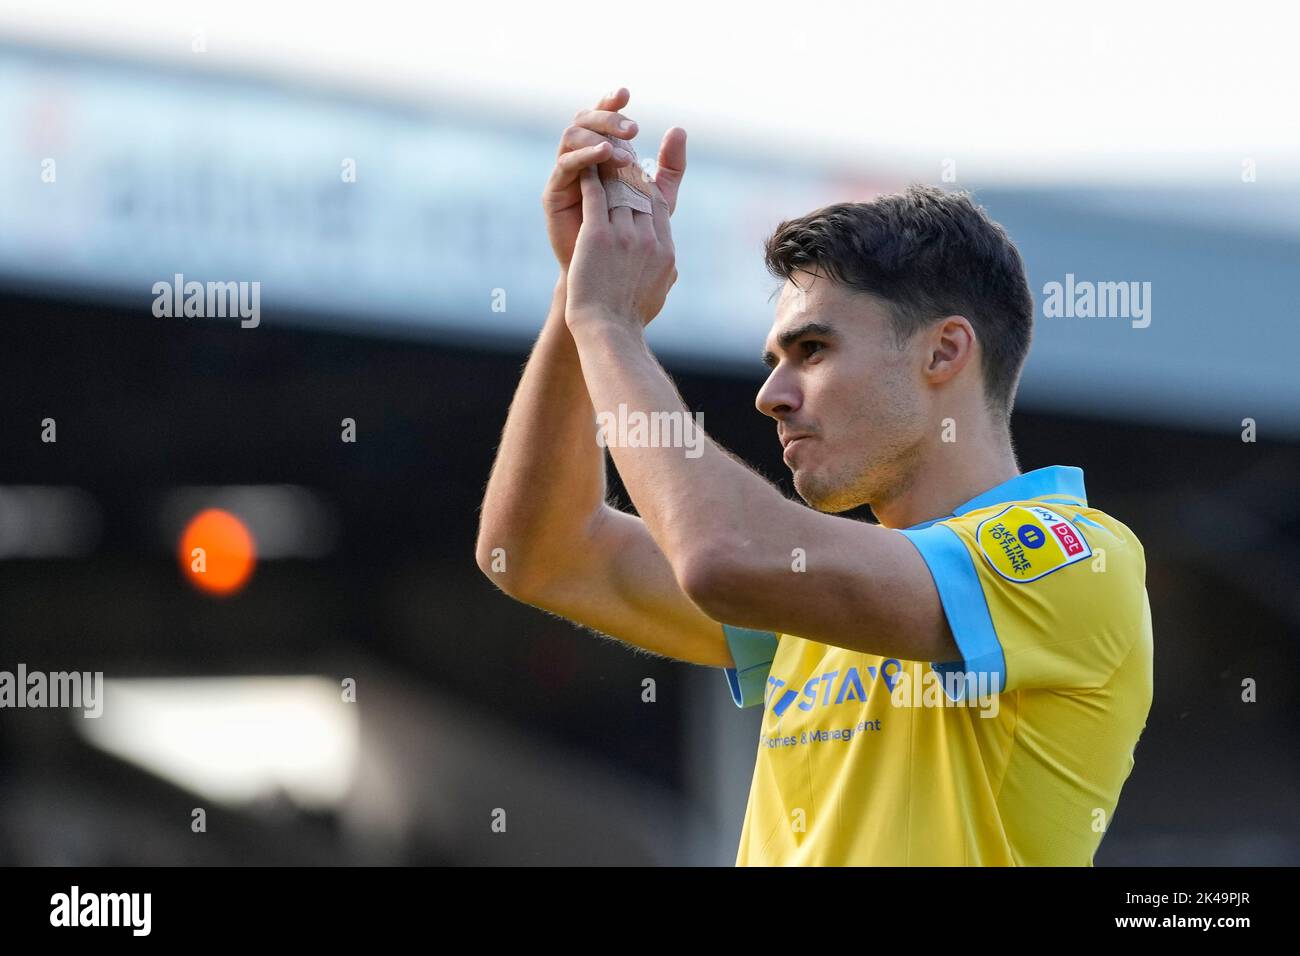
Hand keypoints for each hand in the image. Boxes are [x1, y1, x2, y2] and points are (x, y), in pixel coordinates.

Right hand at [542, 88, 687, 271]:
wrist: (607, 277)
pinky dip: (584, 156)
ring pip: (571, 137)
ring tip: (620, 149)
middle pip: (584, 121)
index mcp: (601, 154)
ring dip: (597, 137)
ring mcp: (565, 174)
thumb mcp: (657, 199)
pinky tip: (603, 155)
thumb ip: (668, 168)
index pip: (603, 119)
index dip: (610, 103)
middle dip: (606, 118)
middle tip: (631, 128)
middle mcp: (580, 158)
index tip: (624, 93)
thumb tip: (679, 129)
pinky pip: (565, 165)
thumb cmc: (631, 237)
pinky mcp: (554, 193)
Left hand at [565, 149, 681, 330]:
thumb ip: (666, 276)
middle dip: (630, 171)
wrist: (608, 330)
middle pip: (641, 193)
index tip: (637, 176)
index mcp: (665, 252)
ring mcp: (624, 235)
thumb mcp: (658, 295)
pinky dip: (590, 178)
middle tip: (618, 155)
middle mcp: (649, 239)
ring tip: (600, 154)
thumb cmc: (629, 319)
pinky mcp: (597, 234)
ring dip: (609, 168)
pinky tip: (583, 167)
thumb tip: (673, 271)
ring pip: (619, 189)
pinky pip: (595, 196)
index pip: (659, 207)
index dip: (647, 188)